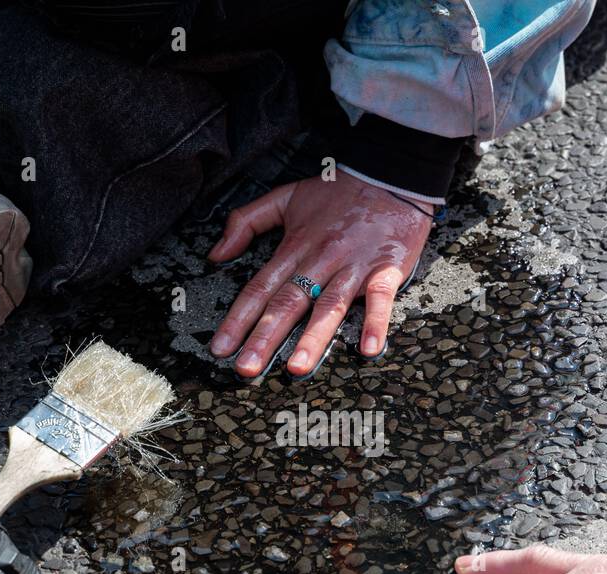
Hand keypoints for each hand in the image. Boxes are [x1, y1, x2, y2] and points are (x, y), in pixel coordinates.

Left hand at [206, 174, 431, 376]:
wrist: (391, 172)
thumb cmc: (338, 190)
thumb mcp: (285, 197)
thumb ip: (246, 221)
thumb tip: (216, 253)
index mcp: (295, 246)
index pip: (260, 287)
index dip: (238, 319)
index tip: (221, 348)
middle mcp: (321, 259)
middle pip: (288, 303)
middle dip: (265, 337)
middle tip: (247, 368)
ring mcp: (354, 265)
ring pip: (329, 306)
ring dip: (312, 339)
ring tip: (296, 368)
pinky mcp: (386, 268)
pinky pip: (380, 299)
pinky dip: (375, 323)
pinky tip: (368, 349)